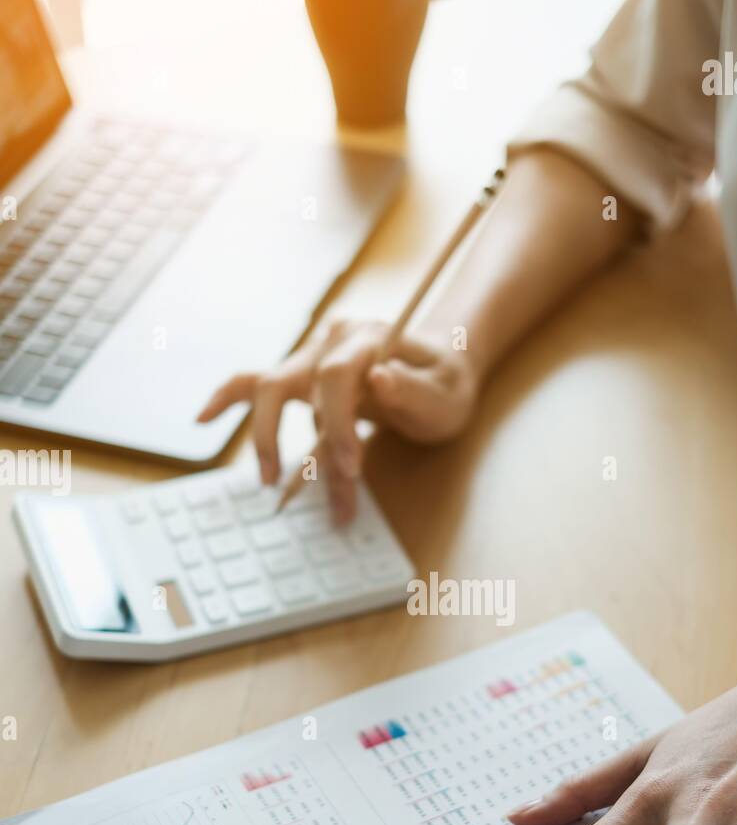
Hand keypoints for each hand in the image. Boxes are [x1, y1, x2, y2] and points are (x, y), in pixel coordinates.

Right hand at [197, 318, 477, 523]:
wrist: (441, 371)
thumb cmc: (446, 386)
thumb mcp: (445, 394)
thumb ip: (414, 389)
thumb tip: (379, 377)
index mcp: (371, 338)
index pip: (339, 376)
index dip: (337, 424)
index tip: (350, 469)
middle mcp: (333, 339)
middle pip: (287, 381)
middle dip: (284, 436)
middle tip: (287, 486)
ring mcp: (312, 355)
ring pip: (269, 390)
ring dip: (268, 439)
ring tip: (270, 483)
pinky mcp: (301, 375)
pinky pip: (254, 382)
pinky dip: (227, 399)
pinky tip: (202, 420)